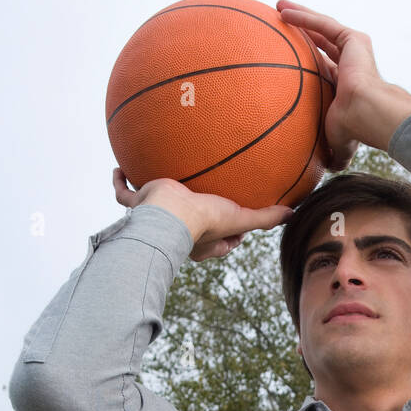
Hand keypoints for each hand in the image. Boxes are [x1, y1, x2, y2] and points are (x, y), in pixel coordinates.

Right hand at [113, 169, 293, 260]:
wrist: (170, 214)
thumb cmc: (204, 221)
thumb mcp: (240, 217)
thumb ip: (266, 218)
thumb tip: (292, 213)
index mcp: (203, 241)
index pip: (222, 242)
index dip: (233, 236)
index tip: (241, 222)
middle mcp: (179, 232)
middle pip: (190, 227)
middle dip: (196, 218)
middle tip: (205, 204)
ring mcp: (157, 218)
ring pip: (154, 210)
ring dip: (155, 201)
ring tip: (158, 187)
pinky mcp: (140, 204)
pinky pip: (124, 195)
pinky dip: (120, 183)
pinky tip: (119, 169)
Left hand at [275, 0, 378, 169]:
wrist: (369, 114)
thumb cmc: (355, 130)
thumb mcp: (337, 142)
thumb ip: (332, 152)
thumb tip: (327, 172)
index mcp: (347, 84)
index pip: (325, 66)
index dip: (308, 59)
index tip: (289, 57)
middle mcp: (352, 63)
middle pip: (321, 41)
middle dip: (303, 31)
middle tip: (281, 23)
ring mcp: (354, 49)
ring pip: (321, 28)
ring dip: (300, 16)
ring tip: (277, 8)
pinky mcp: (353, 39)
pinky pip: (322, 24)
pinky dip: (303, 17)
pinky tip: (282, 11)